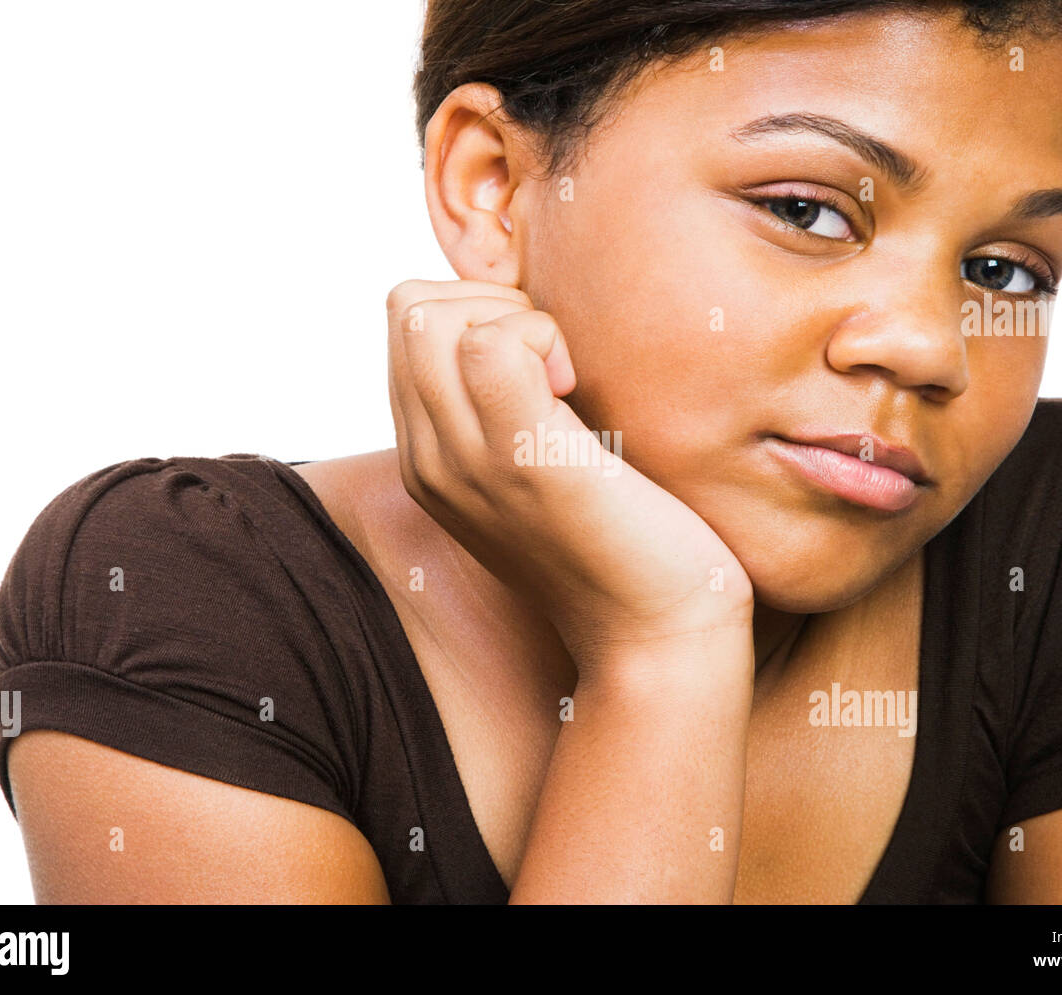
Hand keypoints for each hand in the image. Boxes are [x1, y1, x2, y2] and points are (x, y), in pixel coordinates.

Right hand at [386, 278, 753, 675]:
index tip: (542, 367)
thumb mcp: (542, 467)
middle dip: (488, 303)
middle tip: (555, 366)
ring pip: (430, 317)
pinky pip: (490, 345)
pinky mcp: (521, 459)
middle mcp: (429, 460)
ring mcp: (466, 461)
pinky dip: (539, 336)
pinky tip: (576, 388)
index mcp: (429, 459)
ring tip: (564, 381)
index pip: (405, 325)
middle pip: (406, 308)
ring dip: (512, 318)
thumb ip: (509, 409)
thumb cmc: (623, 541)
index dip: (476, 313)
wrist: (657, 635)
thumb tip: (525, 333)